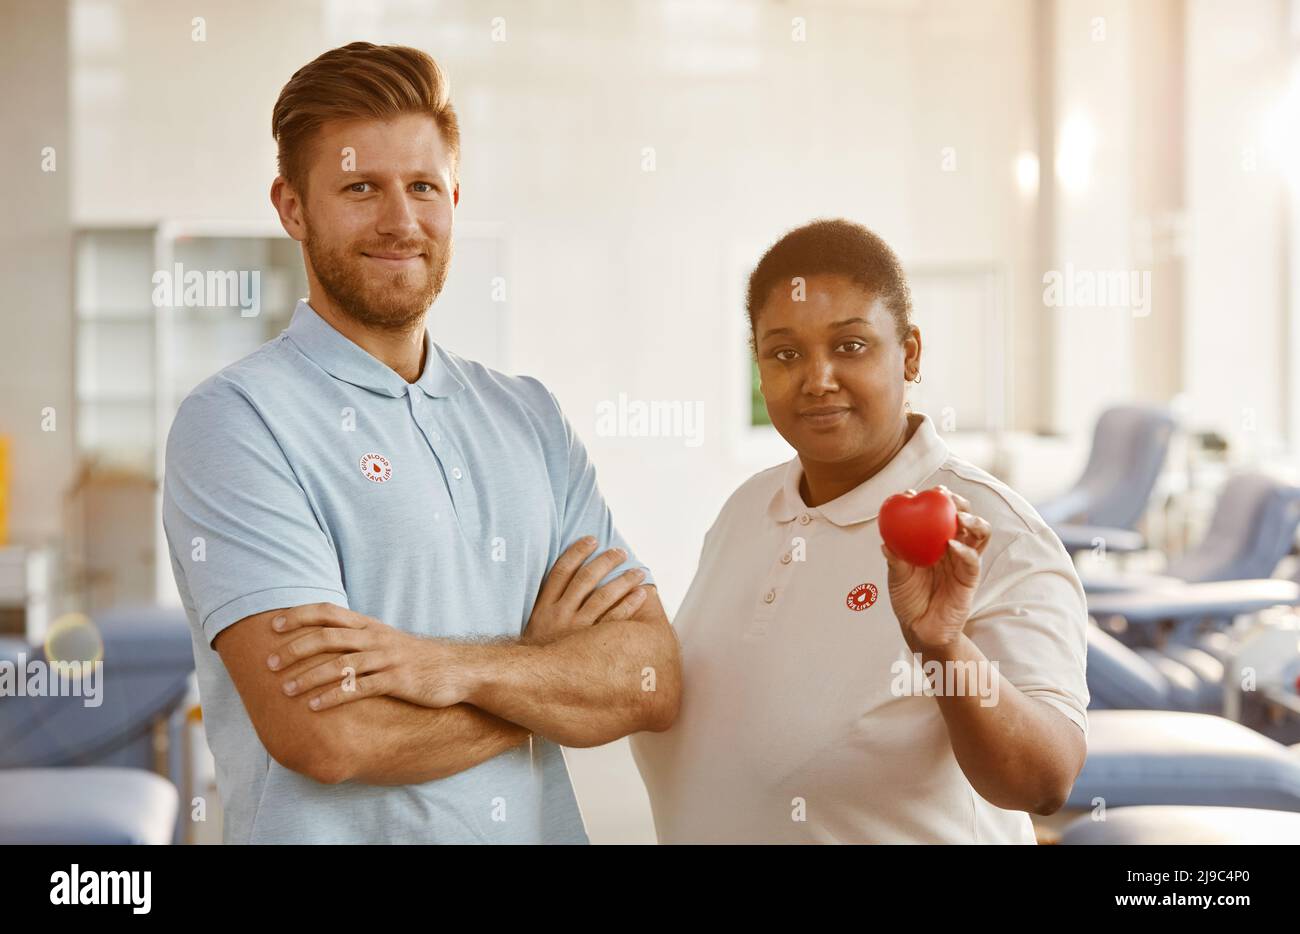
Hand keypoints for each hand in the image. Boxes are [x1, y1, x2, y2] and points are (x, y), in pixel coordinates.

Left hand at [266, 603, 470, 710]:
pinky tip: (314, 707)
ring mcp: (386, 659)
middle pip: (327, 637)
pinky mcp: (396, 681)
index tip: (272, 625)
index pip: (327, 612)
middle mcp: (374, 638)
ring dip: (308, 677)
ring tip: (285, 690)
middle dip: (294, 649)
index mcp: (368, 625)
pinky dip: (333, 697)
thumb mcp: (383, 641)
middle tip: (269, 664)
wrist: (455, 669)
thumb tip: (319, 641)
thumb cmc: (413, 658)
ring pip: (339, 664)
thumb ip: (355, 638)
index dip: (298, 616)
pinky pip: (359, 688)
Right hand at [523, 537, 648, 645]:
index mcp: (544, 605)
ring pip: (603, 596)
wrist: (534, 681)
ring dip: (623, 580)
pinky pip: (614, 620)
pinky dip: (629, 605)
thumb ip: (549, 601)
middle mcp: (560, 613)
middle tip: (621, 552)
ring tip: (638, 572)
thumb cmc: (539, 649)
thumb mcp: (536, 622)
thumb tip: (567, 578)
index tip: (592, 539)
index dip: (577, 552)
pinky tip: (640, 595)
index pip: (561, 570)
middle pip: (585, 579)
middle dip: (605, 561)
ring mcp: (576, 629)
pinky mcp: (591, 644)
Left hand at [881, 486, 991, 653]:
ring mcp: (963, 560)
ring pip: (979, 533)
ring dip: (972, 521)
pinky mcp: (970, 578)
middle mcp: (952, 546)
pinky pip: (972, 560)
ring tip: (959, 517)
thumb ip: (895, 560)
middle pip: (963, 516)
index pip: (937, 514)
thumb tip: (885, 543)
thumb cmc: (907, 599)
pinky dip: (964, 551)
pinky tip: (952, 545)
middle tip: (944, 497)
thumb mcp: (897, 577)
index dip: (930, 500)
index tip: (914, 492)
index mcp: (934, 541)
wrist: (920, 629)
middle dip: (957, 502)